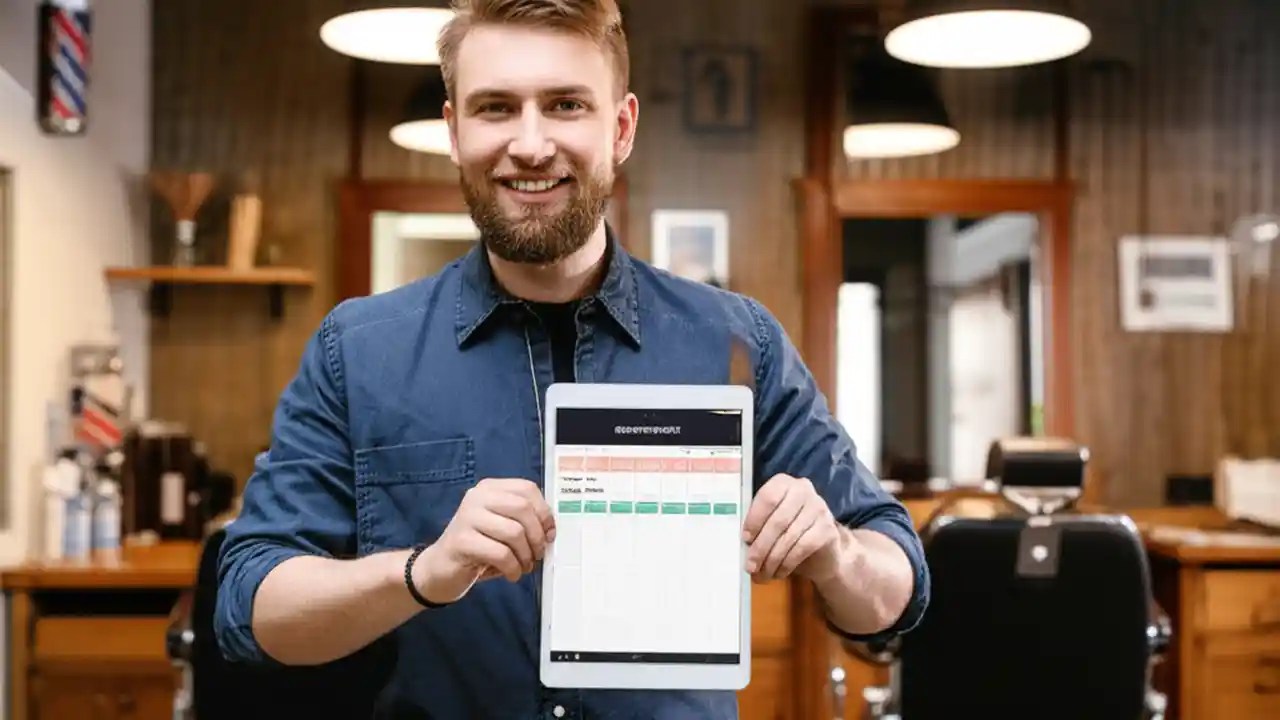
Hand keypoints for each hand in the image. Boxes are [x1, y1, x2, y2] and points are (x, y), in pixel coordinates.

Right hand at [416, 478, 555, 603]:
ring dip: (526, 556)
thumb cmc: (477, 548)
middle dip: (537, 536)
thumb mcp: (501, 528)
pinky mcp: (461, 541)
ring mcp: (467, 517)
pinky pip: (501, 554)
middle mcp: (477, 497)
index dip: (544, 512)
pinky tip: (511, 574)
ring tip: (523, 566)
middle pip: (523, 508)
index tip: (549, 533)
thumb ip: (523, 521)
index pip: (527, 489)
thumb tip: (550, 530)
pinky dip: (513, 568)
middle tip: (537, 554)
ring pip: (514, 532)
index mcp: (489, 488)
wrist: (439, 569)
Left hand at [742, 474, 840, 582]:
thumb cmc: (788, 534)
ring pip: (789, 537)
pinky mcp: (828, 529)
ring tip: (762, 574)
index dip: (754, 520)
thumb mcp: (770, 524)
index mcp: (783, 483)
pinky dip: (787, 563)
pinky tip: (779, 573)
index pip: (767, 497)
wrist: (822, 551)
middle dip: (761, 546)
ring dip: (772, 559)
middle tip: (750, 565)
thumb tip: (741, 543)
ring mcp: (819, 508)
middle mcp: (803, 490)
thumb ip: (757, 525)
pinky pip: (802, 548)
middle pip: (777, 520)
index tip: (744, 539)